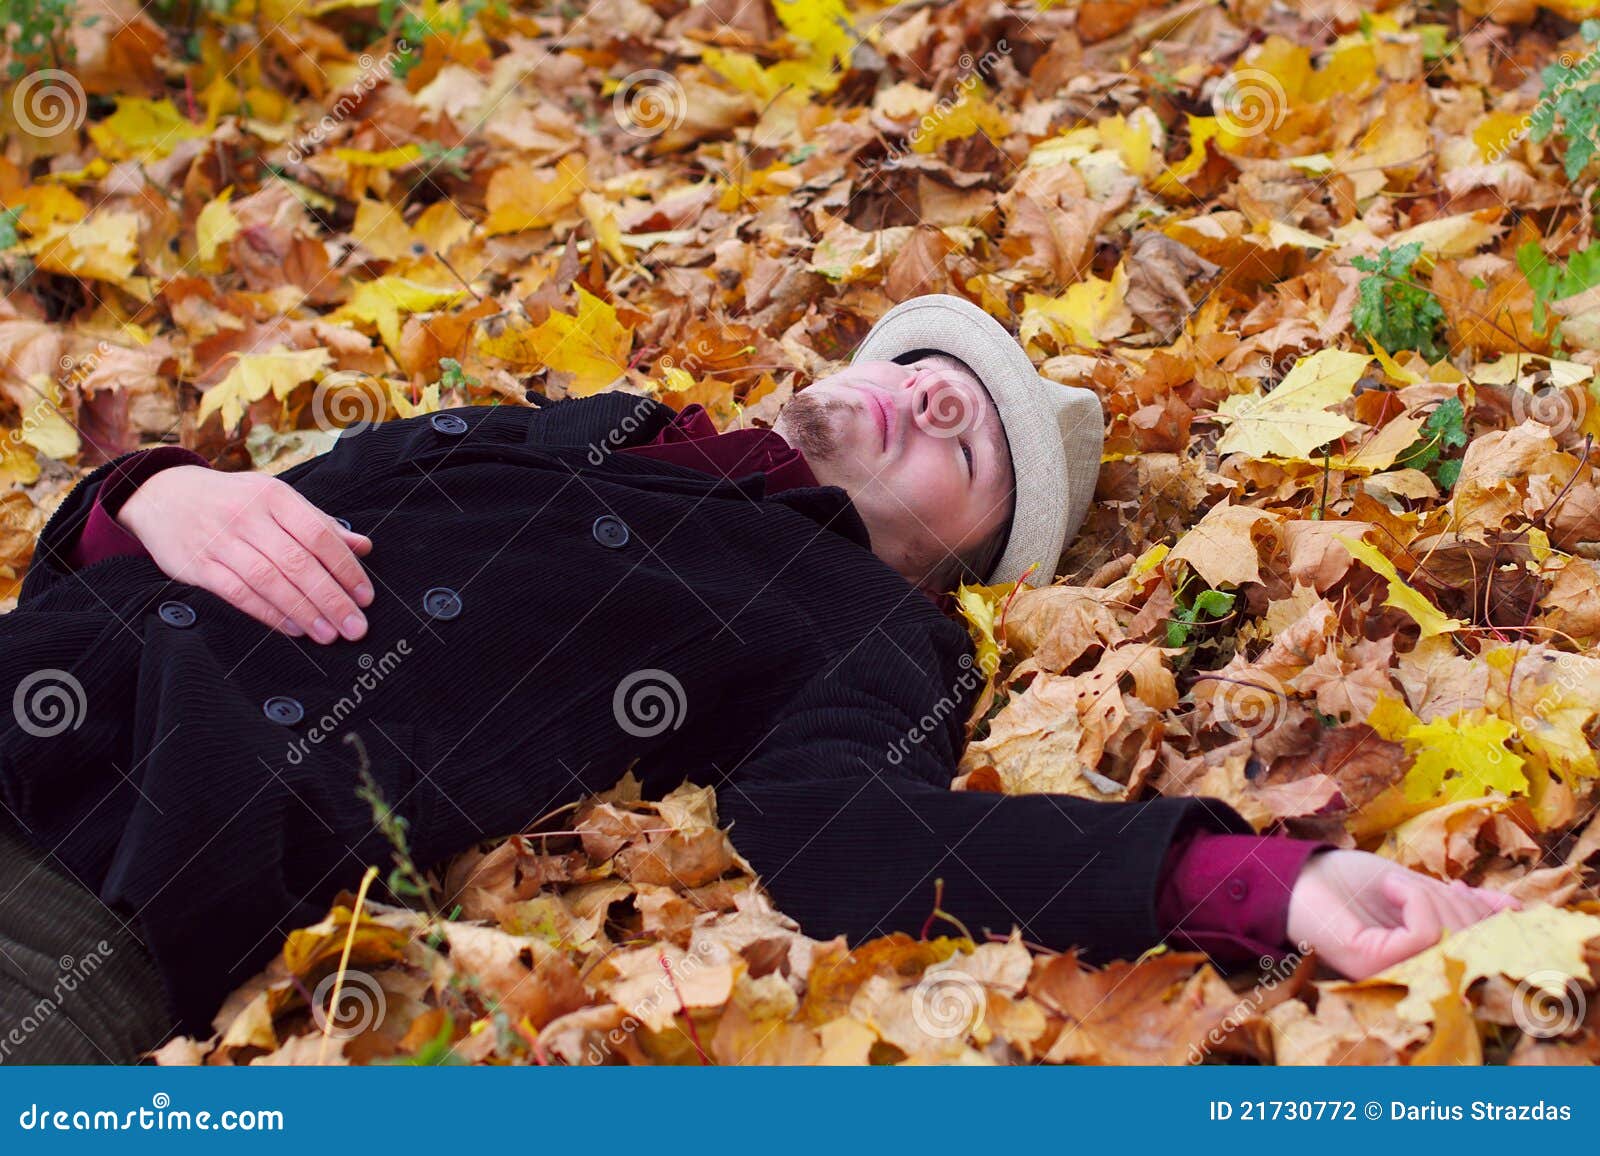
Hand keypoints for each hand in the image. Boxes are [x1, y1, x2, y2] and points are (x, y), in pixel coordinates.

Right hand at [117, 465, 373, 643]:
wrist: (163, 496)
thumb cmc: (233, 501)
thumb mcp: (276, 500)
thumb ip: (320, 524)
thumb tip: (364, 547)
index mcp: (275, 496)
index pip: (320, 535)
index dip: (346, 569)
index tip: (366, 597)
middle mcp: (249, 516)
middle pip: (298, 562)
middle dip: (331, 599)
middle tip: (355, 627)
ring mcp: (221, 541)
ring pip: (269, 581)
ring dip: (303, 611)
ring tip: (329, 634)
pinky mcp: (198, 565)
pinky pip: (239, 594)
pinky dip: (269, 614)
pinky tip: (294, 629)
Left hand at [1286, 850, 1520, 979]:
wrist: (1288, 876)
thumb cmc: (1343, 883)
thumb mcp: (1413, 889)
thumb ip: (1457, 904)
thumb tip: (1514, 910)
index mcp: (1421, 962)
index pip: (1479, 951)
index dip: (1488, 919)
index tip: (1468, 890)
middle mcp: (1408, 977)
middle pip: (1472, 944)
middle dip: (1463, 905)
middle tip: (1430, 883)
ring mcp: (1390, 973)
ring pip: (1453, 938)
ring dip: (1438, 897)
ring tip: (1403, 883)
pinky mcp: (1372, 963)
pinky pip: (1424, 934)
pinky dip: (1418, 900)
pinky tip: (1393, 884)